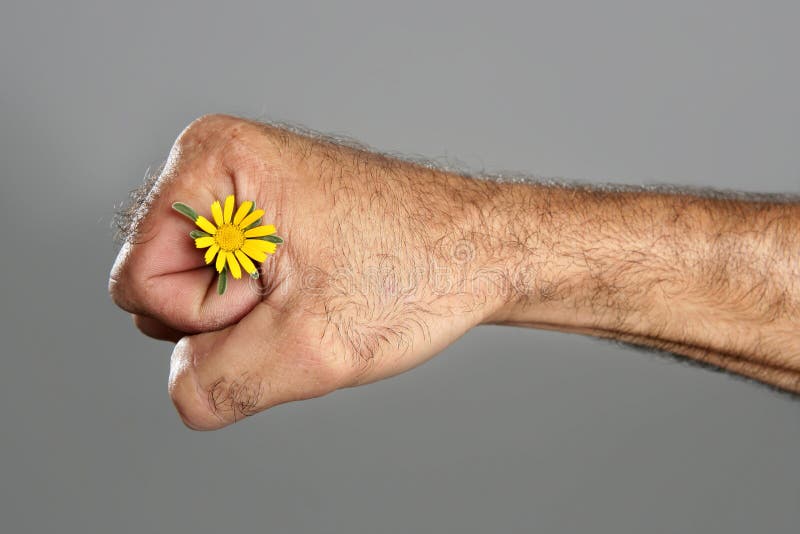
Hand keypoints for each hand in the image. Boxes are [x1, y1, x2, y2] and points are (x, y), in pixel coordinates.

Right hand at [110, 115, 500, 428]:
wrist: (480, 248)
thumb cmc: (414, 274)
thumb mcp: (312, 347)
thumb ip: (217, 383)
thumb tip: (184, 388)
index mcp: (213, 162)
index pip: (139, 283)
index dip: (211, 316)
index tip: (286, 294)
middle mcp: (216, 161)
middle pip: (157, 284)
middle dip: (227, 317)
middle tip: (304, 297)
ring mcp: (239, 187)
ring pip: (192, 291)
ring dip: (250, 315)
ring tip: (315, 291)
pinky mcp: (260, 212)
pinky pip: (224, 281)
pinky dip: (266, 304)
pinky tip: (317, 287)